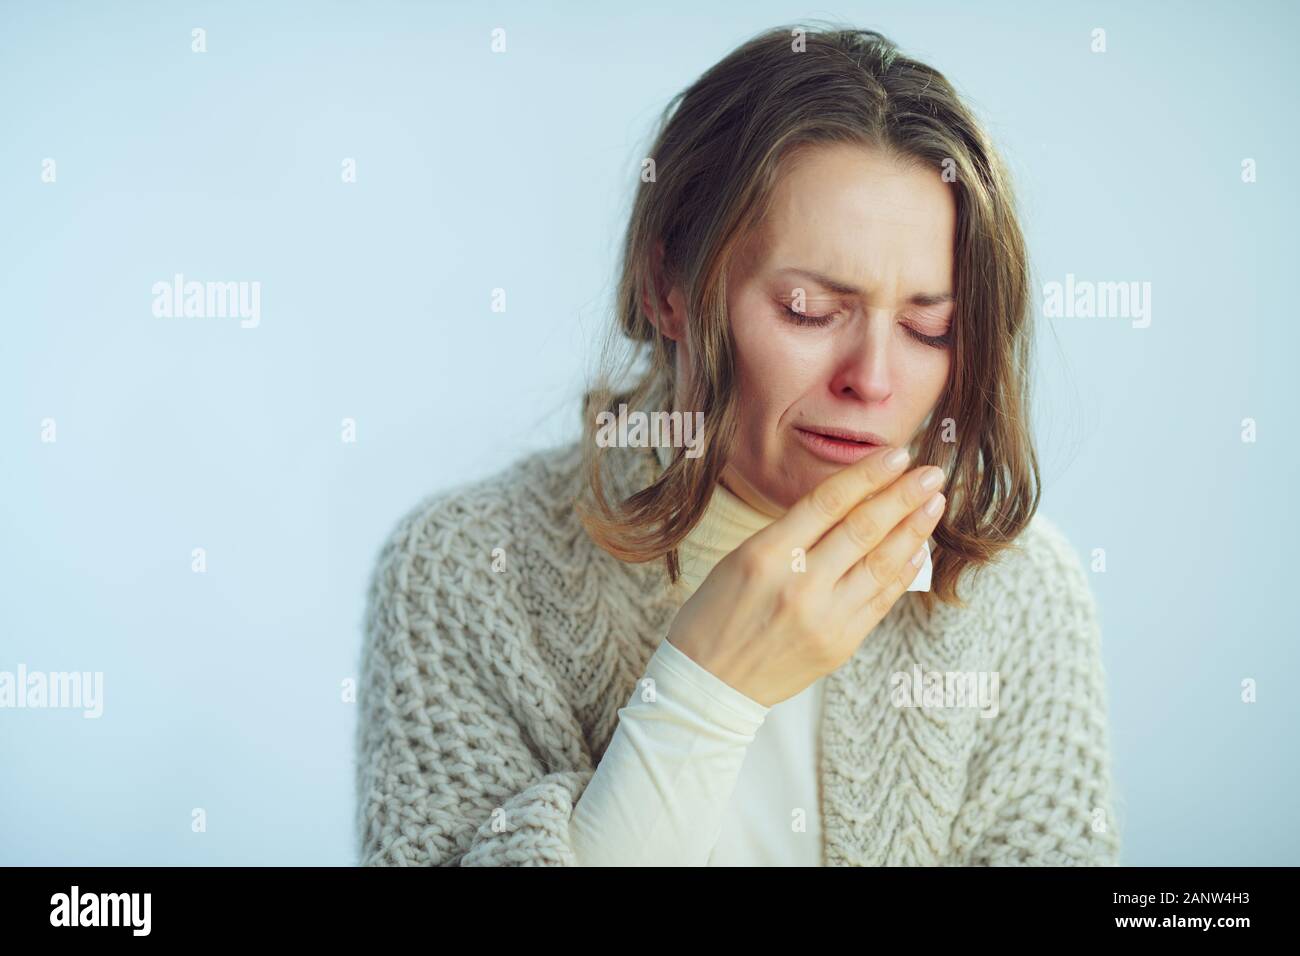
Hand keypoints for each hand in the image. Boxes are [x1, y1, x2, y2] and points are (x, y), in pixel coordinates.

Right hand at [667, 445, 945, 706]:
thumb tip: (848, 502)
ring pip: (881, 563)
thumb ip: (792, 532)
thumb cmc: (715, 615)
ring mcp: (825, 617)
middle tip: (931, 472)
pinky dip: (903, 571)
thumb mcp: (740, 558)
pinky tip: (918, 549)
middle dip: (903, 495)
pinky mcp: (841, 644)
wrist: (709, 684)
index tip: (896, 455)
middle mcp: (799, 584)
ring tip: (934, 504)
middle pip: (864, 528)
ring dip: (913, 529)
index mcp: (766, 554)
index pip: (829, 502)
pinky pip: (882, 600)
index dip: (868, 475)